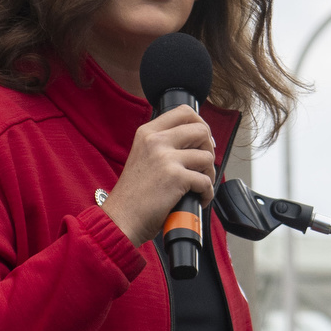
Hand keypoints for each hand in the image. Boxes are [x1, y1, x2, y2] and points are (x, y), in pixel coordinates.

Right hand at [102, 105, 215, 245]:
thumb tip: (197, 141)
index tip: (202, 140)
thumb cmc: (134, 194)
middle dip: (209, 148)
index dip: (200, 124)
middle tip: (203, 164)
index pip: (184, 111)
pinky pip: (206, 181)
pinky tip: (199, 199)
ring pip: (207, 156)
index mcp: (147, 132)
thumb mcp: (143, 156)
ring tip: (199, 185)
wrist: (121, 218)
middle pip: (201, 130)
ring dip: (209, 173)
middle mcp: (156, 140)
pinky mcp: (176, 177)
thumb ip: (163, 144)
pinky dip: (207, 193)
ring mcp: (166, 158)